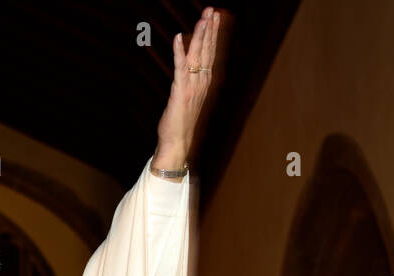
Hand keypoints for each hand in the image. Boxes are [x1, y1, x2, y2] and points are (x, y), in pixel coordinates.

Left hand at [154, 7, 229, 170]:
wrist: (178, 143)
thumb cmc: (180, 123)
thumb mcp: (188, 99)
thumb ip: (190, 82)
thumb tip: (189, 70)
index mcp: (204, 82)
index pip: (210, 53)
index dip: (213, 34)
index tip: (215, 17)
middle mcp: (201, 81)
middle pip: (207, 50)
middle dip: (210, 28)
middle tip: (212, 10)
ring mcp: (192, 86)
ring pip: (197, 55)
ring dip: (200, 34)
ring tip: (204, 17)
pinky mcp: (180, 91)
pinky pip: (180, 68)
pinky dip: (179, 52)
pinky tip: (179, 38)